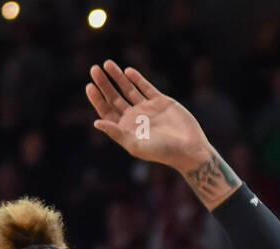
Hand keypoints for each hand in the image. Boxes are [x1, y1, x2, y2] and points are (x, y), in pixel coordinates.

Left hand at [86, 61, 210, 170]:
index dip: (97, 100)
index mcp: (126, 130)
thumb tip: (96, 123)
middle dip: (104, 84)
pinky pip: (145, 87)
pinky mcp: (161, 101)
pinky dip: (137, 79)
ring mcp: (148, 109)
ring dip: (117, 77)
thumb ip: (116, 133)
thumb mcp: (136, 144)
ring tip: (107, 64)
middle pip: (114, 99)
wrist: (189, 149)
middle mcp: (135, 119)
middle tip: (94, 70)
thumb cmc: (162, 152)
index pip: (107, 112)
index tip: (90, 86)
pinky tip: (127, 71)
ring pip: (128, 89)